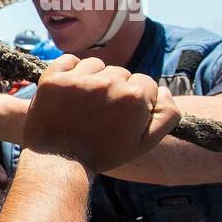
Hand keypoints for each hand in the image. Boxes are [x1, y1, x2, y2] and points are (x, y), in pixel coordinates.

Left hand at [23, 55, 179, 171]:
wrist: (59, 161)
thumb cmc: (104, 153)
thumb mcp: (145, 143)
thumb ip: (167, 115)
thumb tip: (164, 89)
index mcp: (134, 96)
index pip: (144, 83)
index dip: (134, 100)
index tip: (120, 114)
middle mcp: (107, 83)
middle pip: (119, 73)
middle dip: (114, 89)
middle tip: (100, 112)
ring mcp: (78, 80)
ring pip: (95, 65)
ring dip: (93, 78)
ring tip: (84, 103)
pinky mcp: (53, 78)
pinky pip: (68, 60)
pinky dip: (70, 70)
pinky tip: (68, 90)